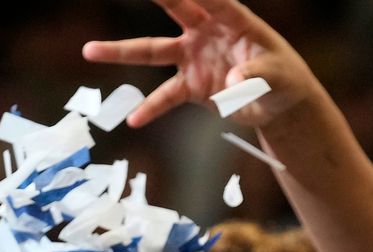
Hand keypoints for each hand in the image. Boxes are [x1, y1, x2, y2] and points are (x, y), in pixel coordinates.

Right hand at [83, 0, 319, 129]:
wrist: (278, 102)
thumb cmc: (283, 80)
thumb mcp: (277, 78)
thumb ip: (255, 76)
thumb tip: (229, 84)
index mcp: (232, 19)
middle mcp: (206, 32)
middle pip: (175, 9)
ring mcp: (193, 57)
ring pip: (152, 51)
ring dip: (121, 52)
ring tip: (90, 51)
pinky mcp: (190, 85)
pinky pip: (165, 96)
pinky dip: (150, 108)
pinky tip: (134, 119)